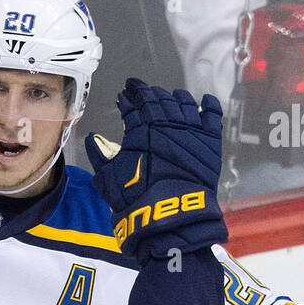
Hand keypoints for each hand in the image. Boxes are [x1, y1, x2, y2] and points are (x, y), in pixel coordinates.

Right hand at [85, 78, 226, 261]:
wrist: (170, 213)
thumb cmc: (137, 198)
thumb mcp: (108, 178)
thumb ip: (99, 155)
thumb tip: (91, 139)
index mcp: (139, 130)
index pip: (132, 105)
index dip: (127, 97)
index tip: (124, 94)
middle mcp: (164, 124)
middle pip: (156, 99)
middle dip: (148, 92)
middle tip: (143, 90)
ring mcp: (189, 129)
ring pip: (183, 102)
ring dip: (174, 96)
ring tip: (171, 94)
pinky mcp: (209, 140)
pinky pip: (212, 114)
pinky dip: (208, 105)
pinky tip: (205, 100)